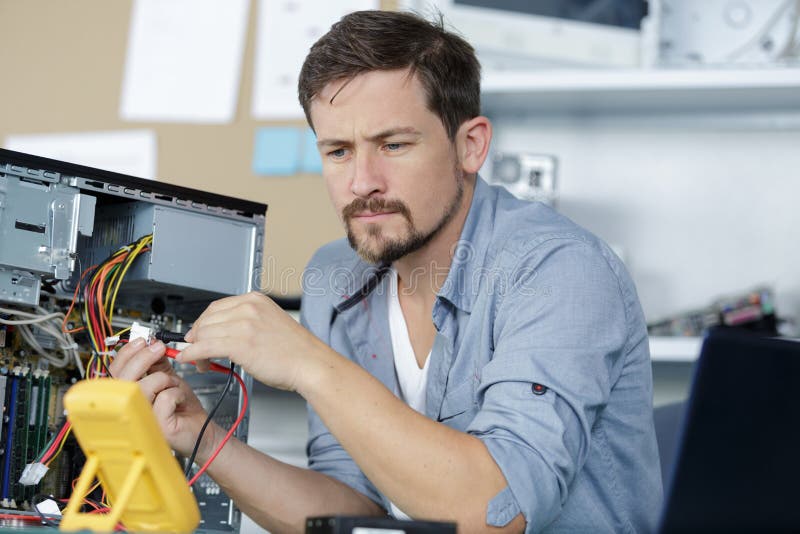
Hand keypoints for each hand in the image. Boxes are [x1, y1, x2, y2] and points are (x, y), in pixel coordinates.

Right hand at [110, 338, 216, 456]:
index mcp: (127, 396)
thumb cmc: (182, 409)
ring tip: (173, 384)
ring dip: (163, 379)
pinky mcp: (157, 428)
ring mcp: (141, 420)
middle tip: (159, 348)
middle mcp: (129, 409)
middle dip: (142, 358)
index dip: (126, 354)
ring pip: (142, 388)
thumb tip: (150, 344)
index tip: (142, 341)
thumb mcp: (168, 379)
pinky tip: (179, 401)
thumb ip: (156, 364)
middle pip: (122, 379)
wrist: (202, 429)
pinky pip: (164, 399)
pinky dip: (176, 393)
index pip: (114, 373)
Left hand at [180, 292, 325, 392]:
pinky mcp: (240, 344)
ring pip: (204, 334)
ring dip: (195, 349)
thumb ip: (248, 322)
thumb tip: (223, 332)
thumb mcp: (271, 322)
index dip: (203, 322)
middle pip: (207, 319)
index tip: (198, 333)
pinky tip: (190, 360)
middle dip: (197, 336)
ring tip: (198, 361)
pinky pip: (205, 348)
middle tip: (194, 349)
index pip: (217, 307)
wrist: (310, 364)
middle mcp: (249, 308)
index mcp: (256, 300)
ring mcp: (244, 325)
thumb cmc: (296, 350)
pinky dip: (192, 355)